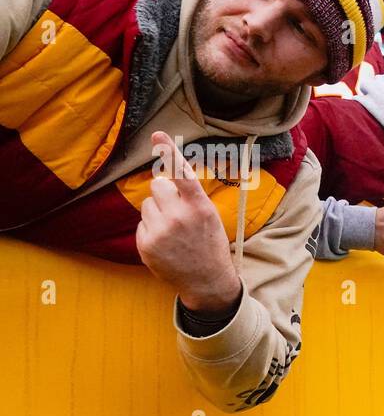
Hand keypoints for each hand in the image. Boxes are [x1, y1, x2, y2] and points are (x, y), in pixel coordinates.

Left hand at [137, 131, 240, 314]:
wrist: (207, 281)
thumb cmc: (209, 244)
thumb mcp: (209, 217)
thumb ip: (189, 198)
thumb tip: (162, 180)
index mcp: (200, 207)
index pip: (182, 173)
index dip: (169, 152)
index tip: (157, 135)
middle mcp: (179, 217)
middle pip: (157, 185)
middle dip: (163, 193)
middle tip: (176, 211)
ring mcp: (160, 231)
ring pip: (147, 204)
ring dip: (157, 212)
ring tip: (173, 231)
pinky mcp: (146, 244)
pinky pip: (141, 223)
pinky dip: (150, 230)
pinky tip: (166, 244)